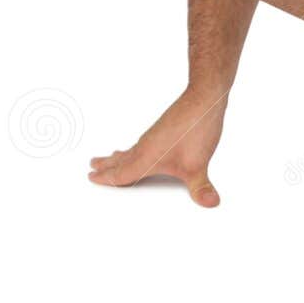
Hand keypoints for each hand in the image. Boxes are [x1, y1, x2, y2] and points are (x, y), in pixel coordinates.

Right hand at [88, 87, 227, 206]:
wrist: (204, 99)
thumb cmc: (196, 130)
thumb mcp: (199, 166)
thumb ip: (201, 189)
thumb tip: (211, 203)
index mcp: (147, 158)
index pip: (122, 173)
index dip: (107, 178)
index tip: (91, 177)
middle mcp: (146, 146)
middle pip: (122, 159)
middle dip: (107, 165)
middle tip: (92, 167)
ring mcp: (155, 135)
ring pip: (131, 149)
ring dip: (118, 156)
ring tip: (109, 156)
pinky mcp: (164, 128)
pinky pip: (142, 142)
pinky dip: (134, 147)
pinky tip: (140, 147)